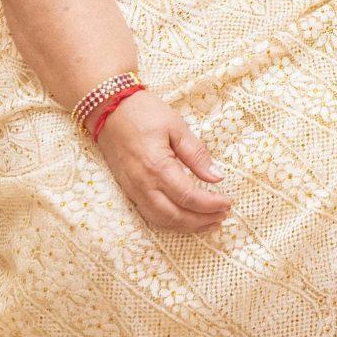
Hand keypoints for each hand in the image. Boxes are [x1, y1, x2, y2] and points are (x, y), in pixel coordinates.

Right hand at [97, 91, 229, 231]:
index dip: (211, 204)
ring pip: (161, 220)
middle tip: (222, 216)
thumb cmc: (144, 113)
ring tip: (209, 222)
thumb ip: (196, 154)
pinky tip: (184, 219)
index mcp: (157, 167)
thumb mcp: (176, 127)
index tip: (228, 203)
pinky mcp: (128, 190)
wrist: (109, 110)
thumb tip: (217, 176)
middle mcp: (143, 184)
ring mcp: (133, 190)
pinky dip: (169, 222)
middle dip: (201, 221)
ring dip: (186, 226)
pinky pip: (149, 215)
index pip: (189, 197)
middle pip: (175, 216)